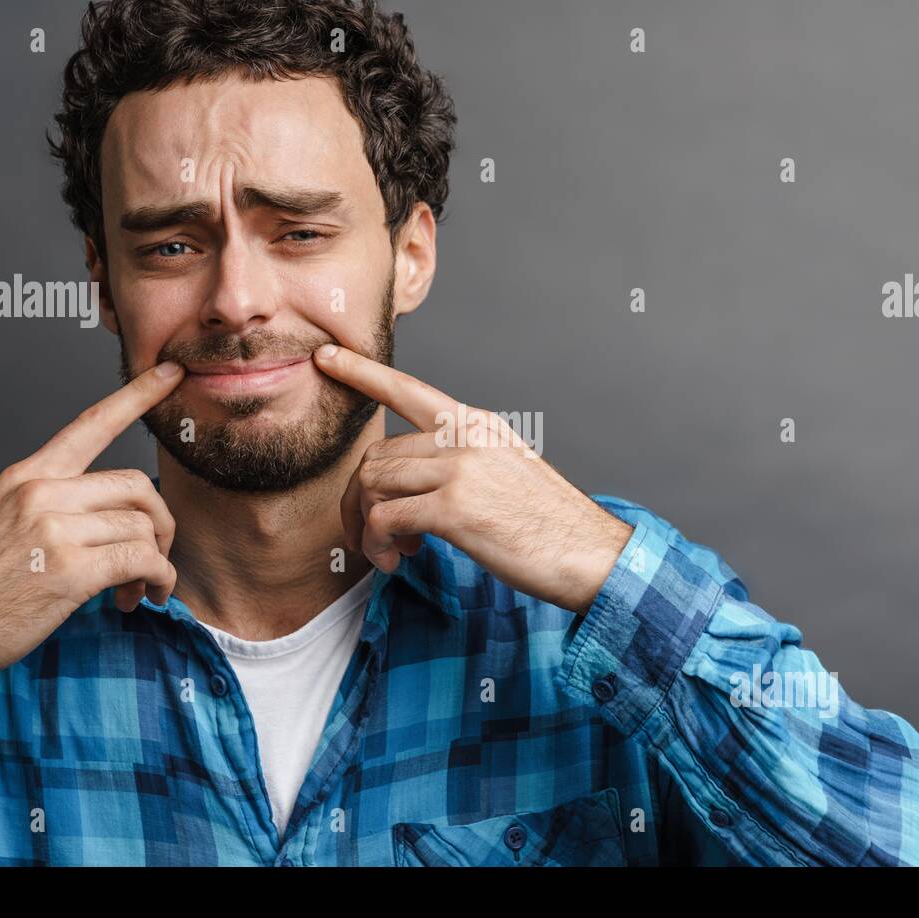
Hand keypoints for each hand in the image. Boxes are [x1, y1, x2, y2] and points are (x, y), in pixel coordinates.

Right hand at [0, 362, 185, 710]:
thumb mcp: (4, 523)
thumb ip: (54, 506)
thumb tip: (113, 516)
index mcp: (27, 476)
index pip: (91, 424)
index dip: (137, 396)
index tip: (171, 373)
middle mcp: (42, 492)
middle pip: (136, 484)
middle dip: (159, 523)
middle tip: (153, 556)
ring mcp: (56, 528)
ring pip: (143, 526)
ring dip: (155, 562)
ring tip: (135, 590)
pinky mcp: (71, 569)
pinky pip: (143, 560)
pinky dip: (157, 580)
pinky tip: (141, 598)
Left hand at [312, 344, 632, 614]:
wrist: (591, 553)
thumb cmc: (550, 523)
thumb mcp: (507, 470)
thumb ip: (464, 462)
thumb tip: (416, 482)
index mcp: (477, 425)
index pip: (409, 391)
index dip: (362, 373)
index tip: (327, 357)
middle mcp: (465, 439)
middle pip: (377, 456)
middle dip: (360, 500)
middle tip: (374, 535)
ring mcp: (459, 471)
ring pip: (374, 486)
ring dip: (367, 528)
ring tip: (390, 552)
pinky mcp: (454, 509)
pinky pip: (385, 519)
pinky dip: (379, 544)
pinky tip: (397, 559)